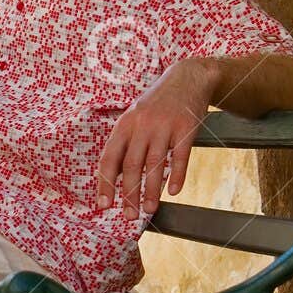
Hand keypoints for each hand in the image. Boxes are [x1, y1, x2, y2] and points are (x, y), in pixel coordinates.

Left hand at [96, 58, 215, 219]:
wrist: (188, 77)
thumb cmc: (157, 102)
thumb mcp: (135, 116)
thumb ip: (125, 142)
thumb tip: (113, 176)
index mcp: (125, 124)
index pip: (109, 157)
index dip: (105, 183)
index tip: (104, 204)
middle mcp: (142, 125)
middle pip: (131, 165)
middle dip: (128, 194)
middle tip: (129, 215)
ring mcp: (165, 125)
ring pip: (154, 164)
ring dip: (151, 190)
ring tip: (149, 210)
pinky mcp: (186, 127)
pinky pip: (180, 156)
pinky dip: (177, 175)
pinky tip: (174, 191)